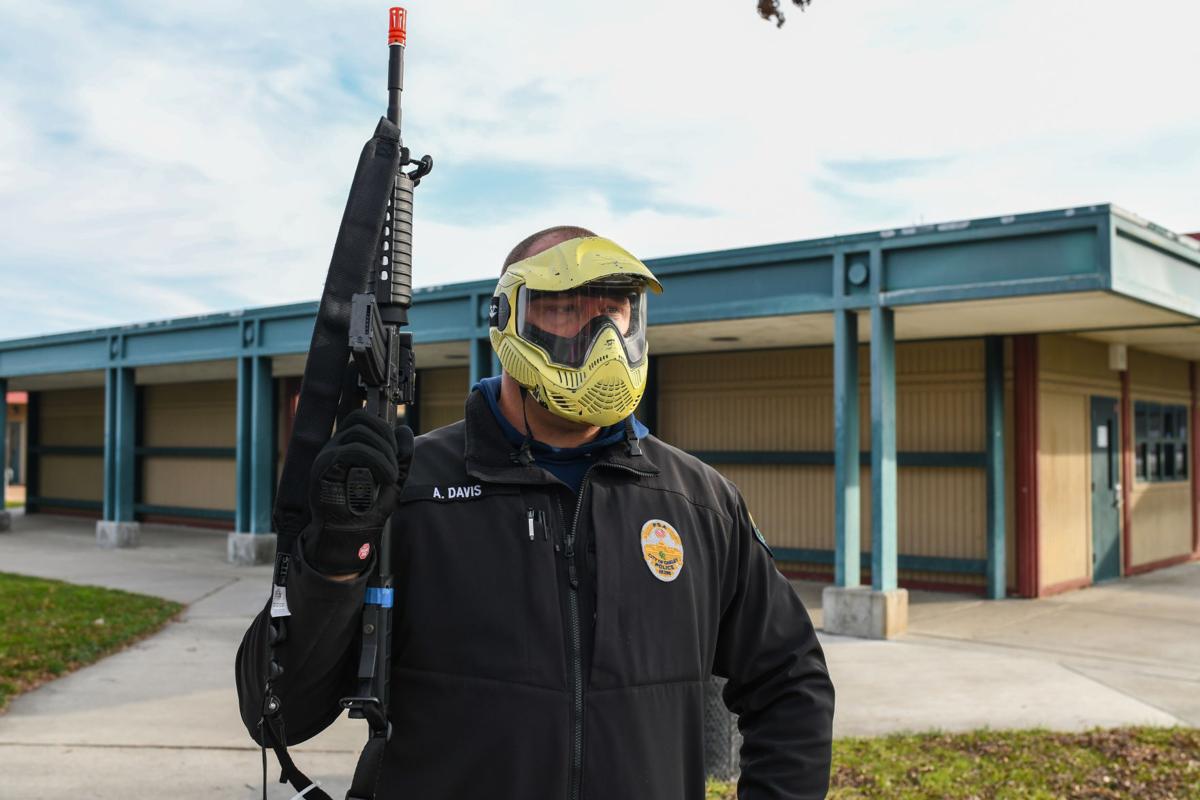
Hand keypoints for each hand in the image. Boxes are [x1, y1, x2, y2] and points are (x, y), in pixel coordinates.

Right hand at [300, 409, 413, 576]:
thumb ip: (401, 457)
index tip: (395, 453)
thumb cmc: (366, 513)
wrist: (347, 538)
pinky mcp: (323, 468)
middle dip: (385, 437)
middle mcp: (334, 447)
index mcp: (346, 447)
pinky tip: (387, 478)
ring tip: (391, 476)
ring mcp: (326, 456)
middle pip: (360, 418)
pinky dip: (377, 460)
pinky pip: (352, 450)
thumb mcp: (391, 481)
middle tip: (394, 466)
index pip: (361, 418)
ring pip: (358, 432)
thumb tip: (405, 430)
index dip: (383, 428)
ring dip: (384, 452)